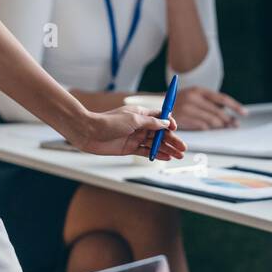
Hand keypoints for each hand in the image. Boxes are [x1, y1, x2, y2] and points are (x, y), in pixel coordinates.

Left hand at [71, 106, 186, 159]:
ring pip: (156, 144)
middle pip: (161, 133)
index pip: (160, 117)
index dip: (169, 122)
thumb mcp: (133, 120)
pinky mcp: (130, 148)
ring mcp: (135, 137)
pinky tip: (167, 157)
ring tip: (179, 155)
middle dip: (172, 140)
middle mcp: (140, 125)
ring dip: (168, 149)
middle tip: (183, 148)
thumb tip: (166, 122)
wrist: (89, 133)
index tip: (175, 128)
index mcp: (141, 114)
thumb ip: (151, 122)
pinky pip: (146, 152)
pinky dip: (157, 154)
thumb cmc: (109, 122)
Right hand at [171, 86, 247, 129]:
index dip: (235, 106)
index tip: (244, 112)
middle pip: (218, 111)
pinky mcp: (182, 118)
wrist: (157, 105)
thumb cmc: (179, 102)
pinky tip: (210, 129)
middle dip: (228, 119)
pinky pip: (201, 126)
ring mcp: (187, 108)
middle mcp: (194, 97)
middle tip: (235, 124)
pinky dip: (208, 128)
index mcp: (199, 90)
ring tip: (225, 127)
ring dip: (219, 125)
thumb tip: (228, 111)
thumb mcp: (194, 96)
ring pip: (211, 120)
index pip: (222, 98)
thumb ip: (209, 102)